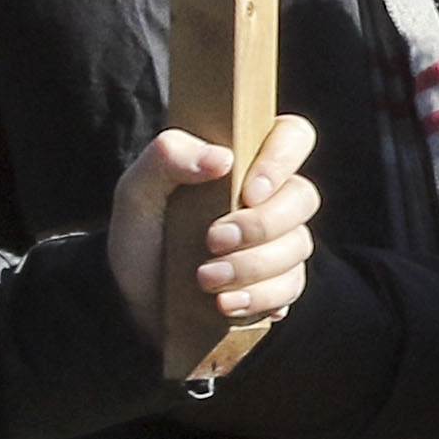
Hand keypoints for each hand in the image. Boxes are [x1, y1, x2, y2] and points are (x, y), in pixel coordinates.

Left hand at [109, 115, 320, 347]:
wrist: (136, 302)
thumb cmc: (141, 236)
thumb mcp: (137, 192)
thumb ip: (167, 158)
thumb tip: (222, 158)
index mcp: (242, 161)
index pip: (292, 136)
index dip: (281, 160)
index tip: (247, 192)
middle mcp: (269, 197)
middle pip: (303, 196)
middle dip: (261, 224)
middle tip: (213, 240)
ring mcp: (279, 242)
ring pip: (298, 245)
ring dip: (252, 265)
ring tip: (205, 279)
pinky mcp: (279, 284)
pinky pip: (292, 286)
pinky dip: (259, 297)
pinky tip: (226, 303)